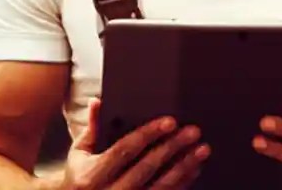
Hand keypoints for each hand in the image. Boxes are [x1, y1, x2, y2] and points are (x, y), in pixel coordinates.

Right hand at [61, 97, 210, 188]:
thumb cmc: (80, 177)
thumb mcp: (79, 154)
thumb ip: (91, 128)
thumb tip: (97, 101)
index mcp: (91, 175)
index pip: (124, 151)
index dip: (148, 135)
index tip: (170, 121)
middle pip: (146, 167)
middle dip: (172, 148)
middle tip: (193, 131)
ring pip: (160, 186)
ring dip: (184, 167)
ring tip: (202, 150)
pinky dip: (183, 183)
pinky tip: (195, 169)